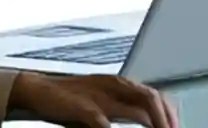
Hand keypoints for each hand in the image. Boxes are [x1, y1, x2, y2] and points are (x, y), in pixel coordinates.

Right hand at [8, 72, 178, 127]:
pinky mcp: (82, 106)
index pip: (154, 95)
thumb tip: (147, 119)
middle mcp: (114, 86)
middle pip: (151, 98)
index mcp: (119, 85)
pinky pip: (102, 120)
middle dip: (167, 119)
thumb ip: (124, 108)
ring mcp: (99, 95)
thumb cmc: (70, 99)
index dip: (169, 113)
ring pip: (137, 105)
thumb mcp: (102, 101)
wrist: (38, 90)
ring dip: (154, 122)